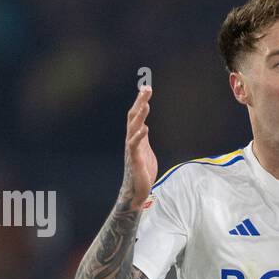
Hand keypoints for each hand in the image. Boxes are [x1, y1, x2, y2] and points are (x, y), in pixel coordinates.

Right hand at [120, 86, 157, 210]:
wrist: (137, 190)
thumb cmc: (141, 170)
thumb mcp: (145, 150)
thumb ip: (143, 137)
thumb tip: (143, 126)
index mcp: (135, 137)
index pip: (136, 115)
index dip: (140, 101)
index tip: (146, 88)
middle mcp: (131, 140)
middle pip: (134, 117)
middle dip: (140, 102)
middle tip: (146, 88)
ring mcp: (132, 149)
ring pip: (133, 128)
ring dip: (140, 116)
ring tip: (146, 104)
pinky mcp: (134, 159)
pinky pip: (135, 146)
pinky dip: (139, 136)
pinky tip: (144, 128)